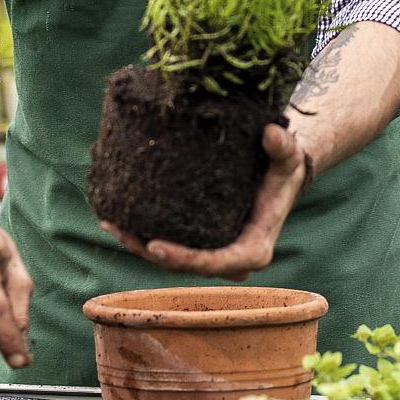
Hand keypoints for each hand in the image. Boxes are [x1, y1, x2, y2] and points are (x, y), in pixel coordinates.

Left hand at [100, 122, 313, 279]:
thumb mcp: (288, 159)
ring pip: (172, 261)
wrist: (279, 177)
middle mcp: (232, 260)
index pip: (215, 263)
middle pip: (186, 266)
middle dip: (150, 254)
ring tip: (111, 224)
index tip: (155, 246)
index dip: (184, 259)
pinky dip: (143, 236)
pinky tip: (117, 219)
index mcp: (254, 249)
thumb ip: (283, 148)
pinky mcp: (201, 243)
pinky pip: (170, 246)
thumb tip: (271, 132)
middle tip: (122, 231)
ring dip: (139, 246)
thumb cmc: (284, 171)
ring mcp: (214, 254)